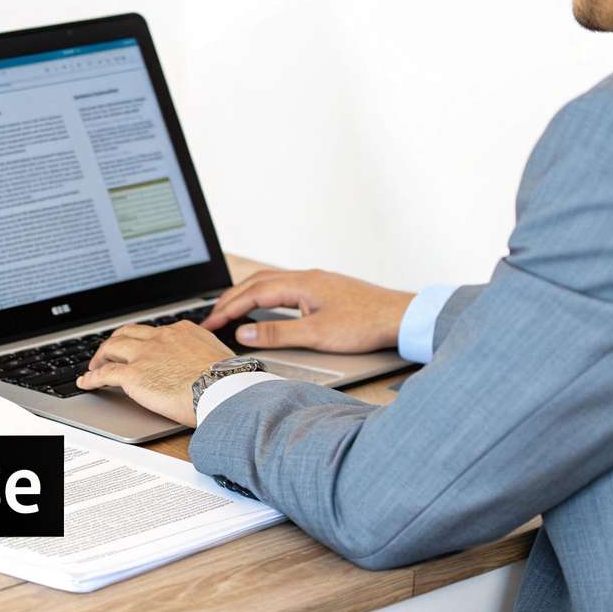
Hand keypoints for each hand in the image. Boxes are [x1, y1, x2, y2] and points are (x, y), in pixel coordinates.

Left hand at [76, 321, 234, 426]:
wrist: (223, 391)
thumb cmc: (228, 380)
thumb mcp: (218, 356)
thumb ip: (204, 354)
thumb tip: (206, 363)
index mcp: (181, 330)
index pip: (153, 331)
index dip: (141, 340)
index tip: (138, 347)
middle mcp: (160, 337)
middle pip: (128, 334)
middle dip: (115, 342)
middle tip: (110, 352)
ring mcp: (144, 354)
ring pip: (112, 347)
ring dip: (100, 357)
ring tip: (95, 366)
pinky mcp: (133, 374)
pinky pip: (104, 373)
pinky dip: (91, 377)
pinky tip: (86, 382)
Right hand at [200, 269, 414, 353]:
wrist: (401, 316)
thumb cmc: (365, 324)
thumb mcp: (316, 334)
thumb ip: (277, 334)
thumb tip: (244, 334)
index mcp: (300, 283)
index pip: (252, 294)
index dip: (227, 308)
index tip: (210, 323)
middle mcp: (306, 277)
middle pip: (256, 283)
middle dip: (230, 299)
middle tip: (212, 317)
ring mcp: (316, 281)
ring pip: (270, 282)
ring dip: (246, 294)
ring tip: (230, 309)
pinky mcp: (324, 289)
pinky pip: (283, 286)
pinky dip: (264, 295)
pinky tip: (265, 305)